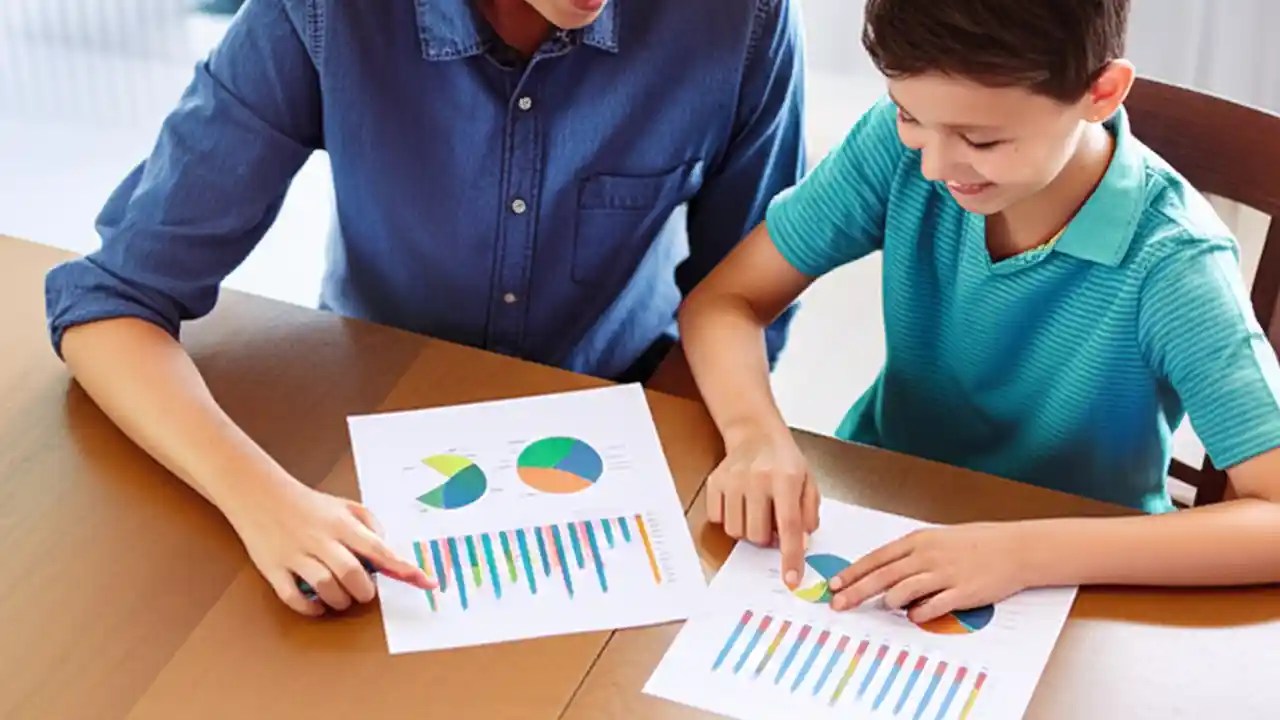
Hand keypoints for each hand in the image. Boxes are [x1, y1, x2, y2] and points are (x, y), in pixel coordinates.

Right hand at [225, 479, 433, 615]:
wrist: (259, 493)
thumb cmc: (308, 504)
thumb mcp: (346, 505)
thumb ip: (371, 525)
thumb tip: (386, 551)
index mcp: (341, 524)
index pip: (380, 550)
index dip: (405, 569)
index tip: (427, 581)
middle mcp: (320, 539)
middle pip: (353, 574)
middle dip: (365, 591)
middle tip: (364, 591)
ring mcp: (295, 554)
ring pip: (326, 588)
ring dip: (340, 601)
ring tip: (342, 598)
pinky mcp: (273, 568)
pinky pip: (293, 598)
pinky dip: (310, 608)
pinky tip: (318, 605)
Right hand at [706, 427, 819, 588]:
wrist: (755, 433)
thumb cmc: (785, 461)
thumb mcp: (808, 482)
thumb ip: (808, 514)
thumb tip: (802, 544)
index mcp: (786, 478)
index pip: (790, 526)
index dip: (791, 556)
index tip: (792, 580)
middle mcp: (757, 479)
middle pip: (757, 535)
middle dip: (766, 538)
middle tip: (772, 524)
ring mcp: (732, 480)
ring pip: (735, 531)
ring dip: (747, 530)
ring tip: (756, 512)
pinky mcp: (714, 482)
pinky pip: (717, 519)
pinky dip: (729, 519)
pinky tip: (740, 504)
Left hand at [827, 523, 1034, 622]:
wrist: (1015, 548)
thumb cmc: (977, 542)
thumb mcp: (938, 539)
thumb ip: (912, 555)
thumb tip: (886, 572)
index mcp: (918, 541)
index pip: (876, 558)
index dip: (853, 573)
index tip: (834, 584)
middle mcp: (927, 556)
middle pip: (882, 576)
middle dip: (856, 591)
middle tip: (838, 604)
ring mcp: (944, 574)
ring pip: (903, 590)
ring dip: (890, 602)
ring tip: (886, 607)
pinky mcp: (962, 592)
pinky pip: (932, 606)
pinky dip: (918, 613)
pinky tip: (915, 616)